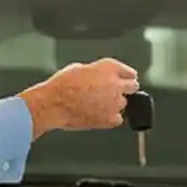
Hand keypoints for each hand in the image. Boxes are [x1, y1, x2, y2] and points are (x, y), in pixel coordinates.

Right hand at [20, 58, 138, 137]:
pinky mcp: (110, 119)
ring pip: (124, 103)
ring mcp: (115, 102)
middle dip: (126, 89)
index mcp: (109, 67)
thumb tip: (99, 77)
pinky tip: (99, 115)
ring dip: (115, 103)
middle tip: (116, 92)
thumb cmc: (61, 85)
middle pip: (133, 86)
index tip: (125, 80)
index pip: (130, 72)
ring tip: (99, 104)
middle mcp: (116, 84)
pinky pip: (118, 119)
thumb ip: (96, 72)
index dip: (126, 76)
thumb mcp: (80, 68)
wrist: (53, 104)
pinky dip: (111, 118)